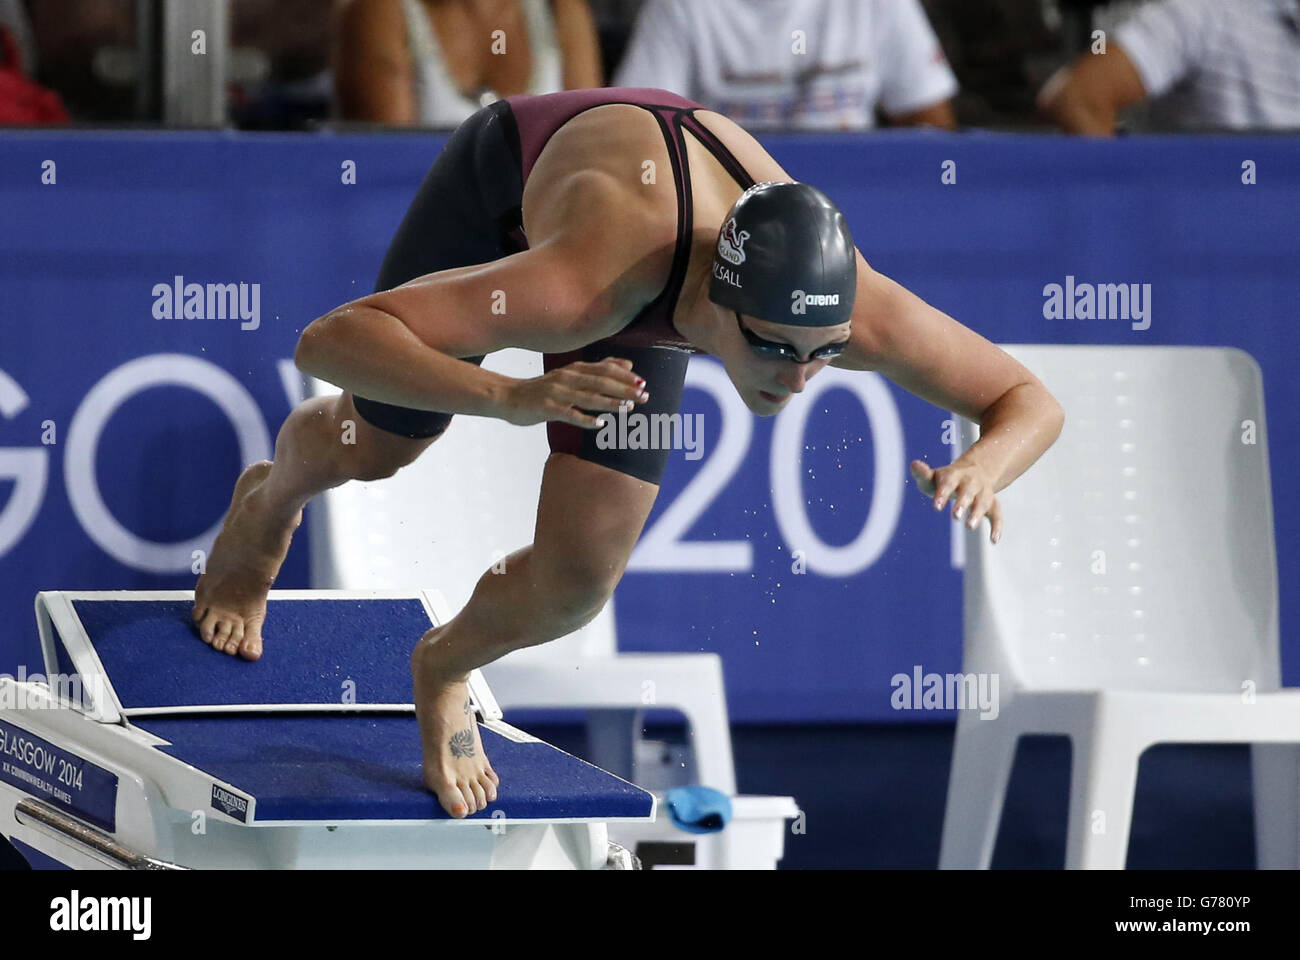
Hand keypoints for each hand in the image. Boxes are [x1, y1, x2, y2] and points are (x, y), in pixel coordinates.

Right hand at [501, 357, 647, 428]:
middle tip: (643, 396)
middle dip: (623, 388)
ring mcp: (557, 393)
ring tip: (628, 408)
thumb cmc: (542, 388)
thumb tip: (628, 364)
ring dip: (609, 403)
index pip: (604, 369)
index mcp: (574, 369)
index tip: (642, 382)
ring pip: (587, 397)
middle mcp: (567, 378)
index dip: (624, 375)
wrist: (507, 396)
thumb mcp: (571, 374)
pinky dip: (584, 419)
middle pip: (600, 381)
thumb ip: (598, 369)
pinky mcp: (547, 408)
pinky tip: (599, 425)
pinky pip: (569, 414)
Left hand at [910, 459, 1002, 543]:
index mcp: (954, 475)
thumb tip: (914, 465)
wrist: (975, 471)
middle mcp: (971, 482)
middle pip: (967, 491)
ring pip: (983, 502)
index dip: (942, 494)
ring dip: (977, 513)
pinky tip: (994, 540)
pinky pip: (997, 514)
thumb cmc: (947, 480)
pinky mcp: (992, 504)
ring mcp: (983, 492)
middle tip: (955, 516)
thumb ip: (923, 474)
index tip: (936, 507)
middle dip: (962, 503)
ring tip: (969, 526)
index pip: (948, 483)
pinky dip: (997, 526)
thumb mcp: (934, 476)